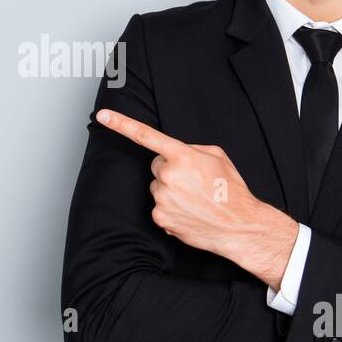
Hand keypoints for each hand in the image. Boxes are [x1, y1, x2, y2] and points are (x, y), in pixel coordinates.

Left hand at [95, 108, 296, 285]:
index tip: (102, 115)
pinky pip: (159, 206)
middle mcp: (168, 176)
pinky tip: (190, 212)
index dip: (121, 124)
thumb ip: (191, 149)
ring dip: (171, 190)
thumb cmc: (231, 190)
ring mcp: (162, 198)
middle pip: (157, 166)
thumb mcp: (217, 157)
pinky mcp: (159, 218)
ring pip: (158, 187)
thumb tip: (176, 153)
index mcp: (182, 156)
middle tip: (194, 182)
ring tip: (195, 199)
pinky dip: (171, 209)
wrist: (239, 226)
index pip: (146, 136)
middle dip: (171, 170)